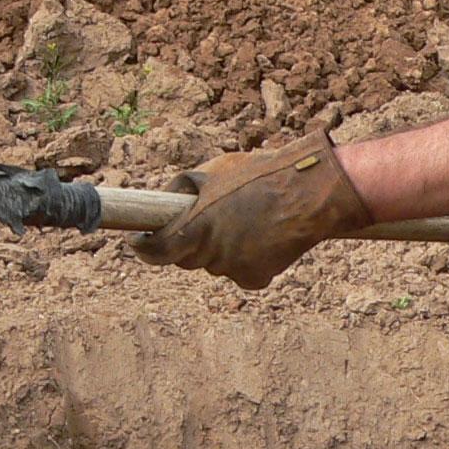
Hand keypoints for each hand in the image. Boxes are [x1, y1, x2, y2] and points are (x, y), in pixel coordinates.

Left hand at [132, 130, 373, 289]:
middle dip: (186, 242)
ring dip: (217, 248)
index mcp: (197, 225)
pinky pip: (238, 272)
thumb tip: (164, 202)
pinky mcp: (255, 278)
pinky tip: (259, 236)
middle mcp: (212, 252)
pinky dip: (242, 259)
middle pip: (185, 258)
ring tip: (242, 219)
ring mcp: (234, 268)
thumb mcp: (216, 170)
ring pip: (213, 264)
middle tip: (200, 221)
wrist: (310, 195)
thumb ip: (184, 188)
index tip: (138, 240)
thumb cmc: (261, 175)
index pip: (157, 250)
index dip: (144, 247)